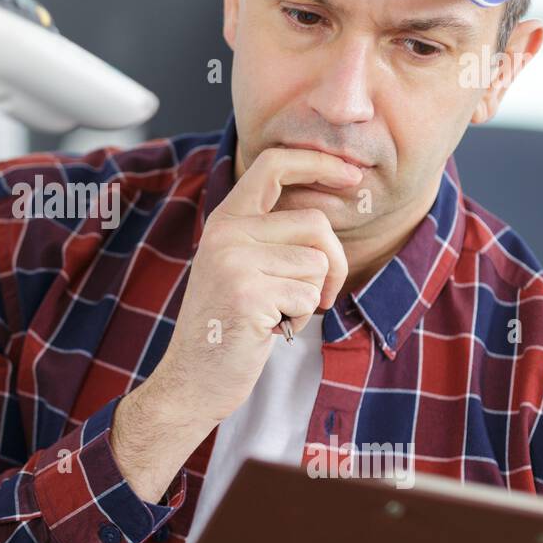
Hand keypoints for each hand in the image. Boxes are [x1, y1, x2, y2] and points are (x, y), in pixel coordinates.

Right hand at [143, 146, 355, 424]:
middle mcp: (226, 233)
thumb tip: (330, 204)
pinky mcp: (248, 294)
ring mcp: (234, 262)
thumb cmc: (229, 325)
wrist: (191, 379)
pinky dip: (299, 320)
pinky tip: (269, 329)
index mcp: (226, 219)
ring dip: (310, 298)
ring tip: (275, 314)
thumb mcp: (240, 265)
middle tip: (317, 296)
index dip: (318, 163)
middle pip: (315, 224)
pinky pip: (308, 296)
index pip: (274, 164)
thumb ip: (271, 234)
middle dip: (334, 264)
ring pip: (318, 264)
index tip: (351, 175)